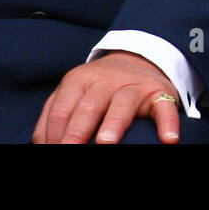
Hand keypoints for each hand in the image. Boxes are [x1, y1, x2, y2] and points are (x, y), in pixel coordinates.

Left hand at [33, 51, 179, 143]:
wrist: (139, 58)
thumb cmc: (99, 86)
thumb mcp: (74, 91)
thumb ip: (55, 114)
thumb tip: (40, 144)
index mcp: (79, 80)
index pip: (62, 108)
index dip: (54, 132)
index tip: (52, 151)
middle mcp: (106, 80)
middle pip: (89, 106)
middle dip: (77, 131)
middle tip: (68, 151)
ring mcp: (134, 86)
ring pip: (123, 103)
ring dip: (114, 123)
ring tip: (106, 142)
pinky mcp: (159, 93)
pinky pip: (164, 107)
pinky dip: (167, 124)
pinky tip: (168, 141)